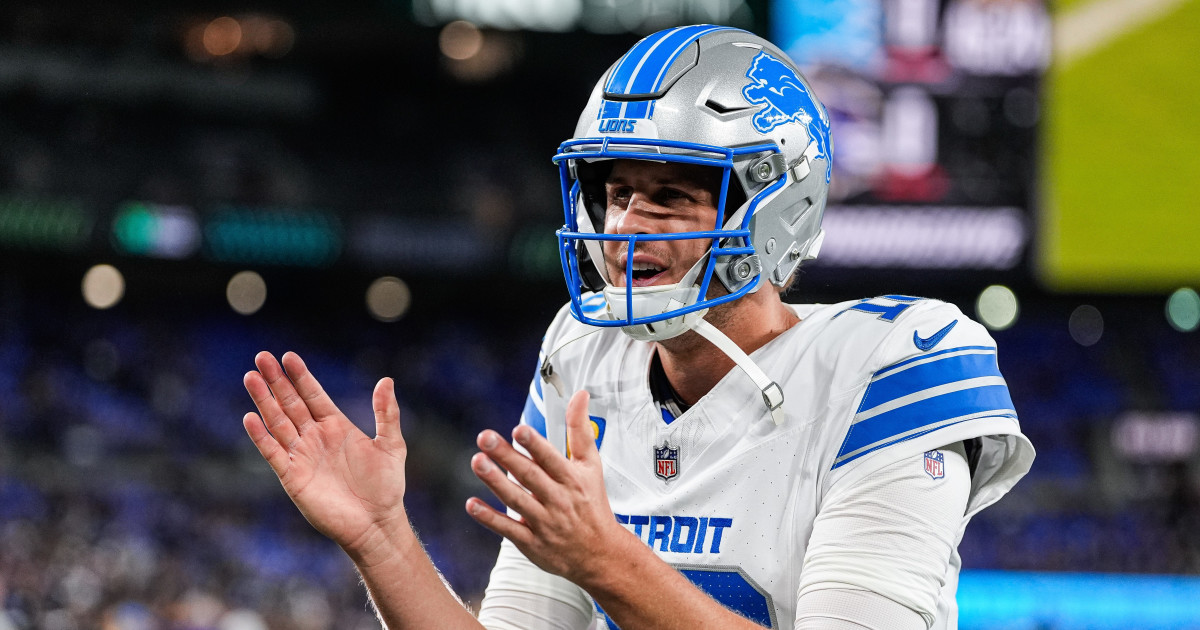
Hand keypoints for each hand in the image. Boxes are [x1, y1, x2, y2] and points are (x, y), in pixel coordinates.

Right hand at [242, 351, 407, 562]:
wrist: (376, 523)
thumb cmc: (386, 486)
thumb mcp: (391, 445)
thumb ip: (386, 414)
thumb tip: (386, 381)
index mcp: (337, 426)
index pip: (314, 394)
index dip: (301, 376)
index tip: (288, 356)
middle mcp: (316, 437)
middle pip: (291, 403)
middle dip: (277, 381)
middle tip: (262, 357)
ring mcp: (302, 456)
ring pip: (278, 422)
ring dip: (264, 401)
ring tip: (251, 377)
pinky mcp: (293, 477)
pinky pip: (273, 453)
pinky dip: (261, 436)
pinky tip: (251, 417)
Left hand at [466, 391, 633, 585]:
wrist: (600, 554)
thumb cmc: (592, 504)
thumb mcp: (591, 466)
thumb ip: (581, 430)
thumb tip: (580, 395)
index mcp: (572, 480)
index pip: (552, 459)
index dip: (535, 445)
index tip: (518, 429)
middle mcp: (558, 500)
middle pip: (530, 476)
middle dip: (507, 457)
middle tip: (485, 437)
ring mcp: (544, 523)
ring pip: (516, 500)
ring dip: (495, 482)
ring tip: (476, 461)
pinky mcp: (531, 542)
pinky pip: (508, 529)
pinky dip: (490, 518)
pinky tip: (472, 504)